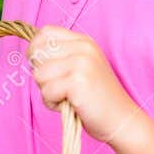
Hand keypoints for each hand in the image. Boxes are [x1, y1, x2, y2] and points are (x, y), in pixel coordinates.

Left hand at [27, 26, 143, 148]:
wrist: (122, 120)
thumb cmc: (96, 99)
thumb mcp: (81, 68)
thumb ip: (60, 57)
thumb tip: (30, 54)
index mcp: (84, 41)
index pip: (45, 32)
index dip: (36, 50)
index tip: (44, 67)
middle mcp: (83, 47)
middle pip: (37, 53)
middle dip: (41, 74)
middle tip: (61, 87)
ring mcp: (82, 63)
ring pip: (39, 75)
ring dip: (47, 92)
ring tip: (68, 97)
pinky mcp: (78, 81)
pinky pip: (46, 92)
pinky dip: (52, 103)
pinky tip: (71, 105)